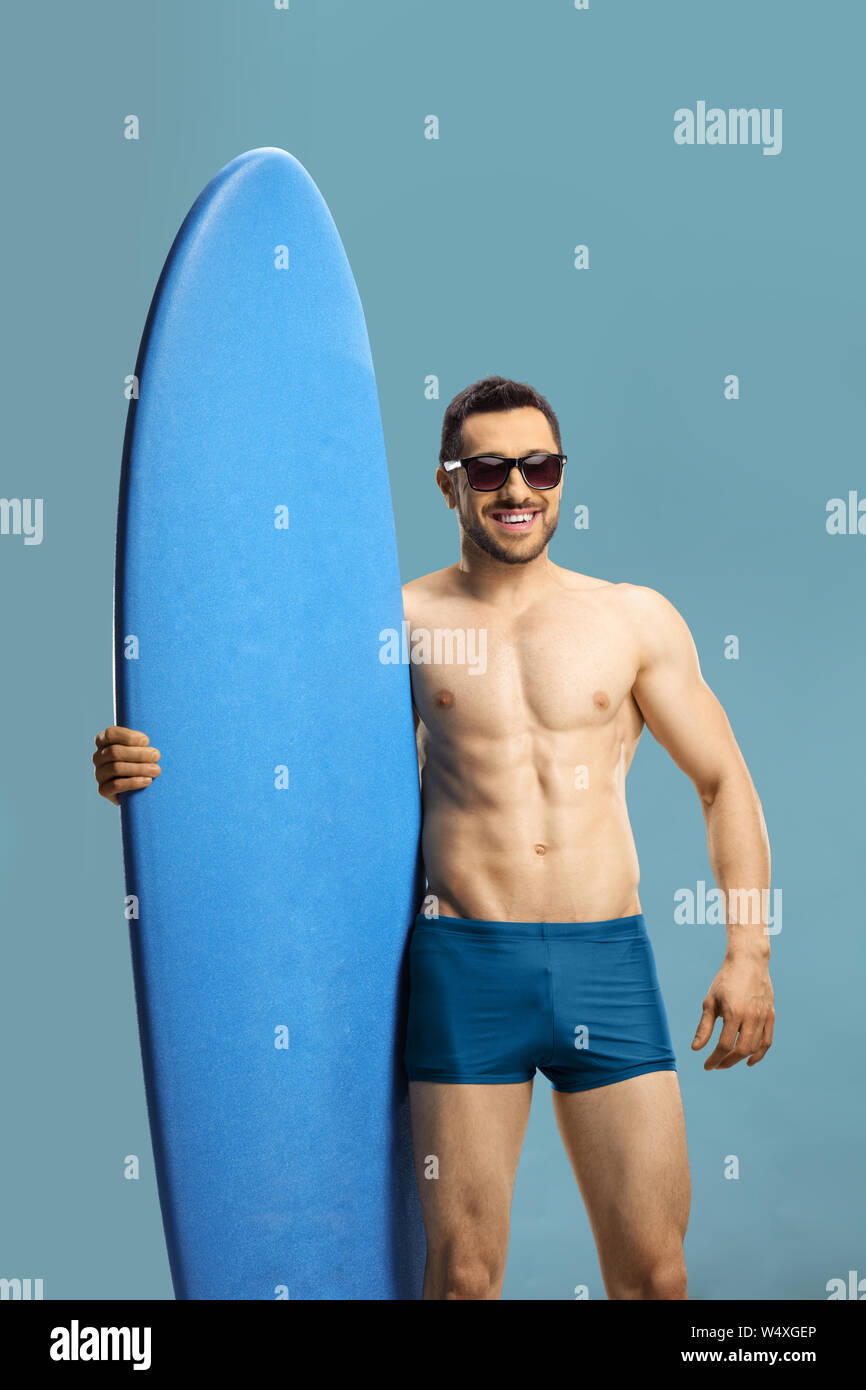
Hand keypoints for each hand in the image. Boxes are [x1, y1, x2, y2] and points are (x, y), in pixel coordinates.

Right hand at [93, 726, 160, 804]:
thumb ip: (142, 741)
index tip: (146, 741)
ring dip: (139, 768)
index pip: (110, 734)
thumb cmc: (143, 760)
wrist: (138, 789)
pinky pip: (116, 785)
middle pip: (115, 751)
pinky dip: (134, 782)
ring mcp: (99, 774)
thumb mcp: (141, 747)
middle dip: (139, 753)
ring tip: (156, 770)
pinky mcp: (103, 790)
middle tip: (156, 756)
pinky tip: (147, 781)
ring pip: (116, 768)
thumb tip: (149, 740)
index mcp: (104, 742)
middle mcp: (99, 757)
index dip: (128, 736)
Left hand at [692, 955, 773, 1069]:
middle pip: (741, 1050)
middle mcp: (751, 1016)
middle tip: (717, 1065)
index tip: (707, 1066)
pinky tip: (748, 1061)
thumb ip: (704, 1027)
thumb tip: (695, 1049)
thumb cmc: (725, 981)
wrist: (748, 962)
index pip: (725, 1045)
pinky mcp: (771, 1015)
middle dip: (727, 1062)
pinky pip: (767, 1041)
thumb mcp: (710, 1001)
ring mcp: (763, 1017)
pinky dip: (759, 1054)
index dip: (715, 1059)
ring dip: (740, 1058)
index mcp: (734, 1012)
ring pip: (754, 1047)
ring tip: (727, 1061)